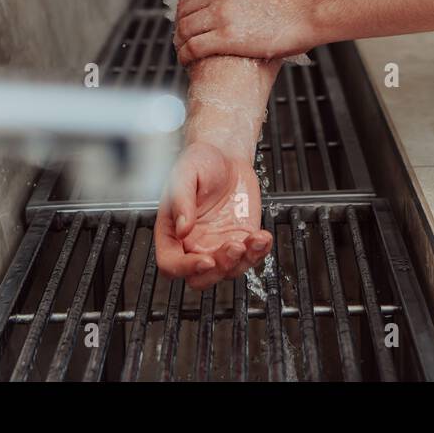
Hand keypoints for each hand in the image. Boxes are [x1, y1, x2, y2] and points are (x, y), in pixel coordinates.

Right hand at [154, 141, 272, 289]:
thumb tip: (182, 229)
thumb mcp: (185, 173)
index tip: (205, 260)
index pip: (171, 263)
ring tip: (254, 238)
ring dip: (243, 260)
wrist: (225, 155)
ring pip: (228, 271)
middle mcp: (193, 243)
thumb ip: (181, 201)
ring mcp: (218, 245)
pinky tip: (263, 236)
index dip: (186, 268)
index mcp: (172, 232)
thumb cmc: (200, 162)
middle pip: (200, 277)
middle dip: (219, 269)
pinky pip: (250, 257)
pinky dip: (260, 252)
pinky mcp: (241, 239)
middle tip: (233, 246)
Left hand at [174, 0, 322, 64]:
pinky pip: (193, 47)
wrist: (312, 10)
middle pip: (184, 8)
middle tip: (183, 33)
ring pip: (185, 28)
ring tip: (182, 49)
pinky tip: (187, 60)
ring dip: (179, 40)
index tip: (187, 11)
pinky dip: (185, 55)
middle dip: (180, 21)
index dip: (184, 1)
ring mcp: (221, 15)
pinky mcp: (226, 39)